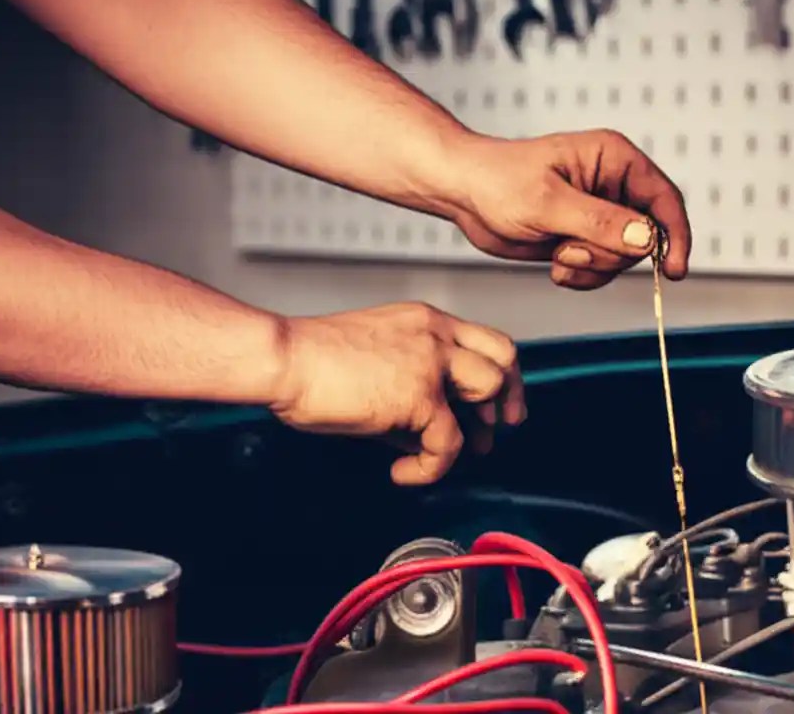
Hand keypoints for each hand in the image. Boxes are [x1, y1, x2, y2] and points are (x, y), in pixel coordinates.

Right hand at [268, 302, 523, 484]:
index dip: (503, 374)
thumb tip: (421, 438)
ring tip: (442, 456)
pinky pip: (449, 444)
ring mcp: (431, 363)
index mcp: (426, 322)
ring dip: (475, 432)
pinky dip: (431, 469)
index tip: (501, 403)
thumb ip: (409, 392)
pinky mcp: (419, 397)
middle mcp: (436, 336)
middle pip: (503, 359)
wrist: (284, 359)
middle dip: (509, 399)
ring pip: (489, 392)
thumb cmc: (312, 362)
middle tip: (497, 433)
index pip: (488, 340)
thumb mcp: (374, 363)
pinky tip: (403, 472)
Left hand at [450, 130, 691, 289]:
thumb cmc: (499, 183)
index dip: (675, 236)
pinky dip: (582, 276)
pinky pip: (603, 269)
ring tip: (557, 254)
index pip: (664, 199)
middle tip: (570, 252)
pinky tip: (554, 265)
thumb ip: (599, 222)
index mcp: (615, 159)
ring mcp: (602, 213)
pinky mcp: (587, 236)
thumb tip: (647, 237)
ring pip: (624, 258)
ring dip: (592, 267)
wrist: (465, 196)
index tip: (673, 271)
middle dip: (610, 255)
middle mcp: (615, 184)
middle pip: (646, 236)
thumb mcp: (548, 204)